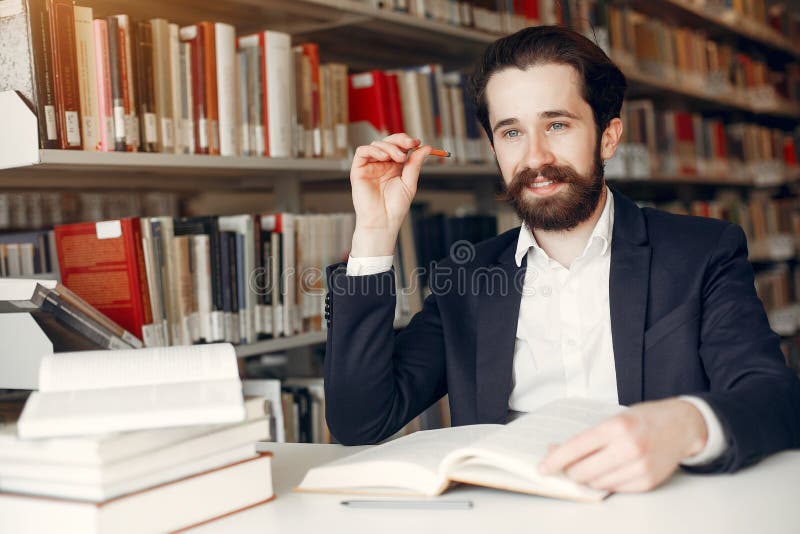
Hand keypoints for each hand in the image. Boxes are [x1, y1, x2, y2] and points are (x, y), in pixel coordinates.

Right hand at [350, 133, 431, 256]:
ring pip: (376, 145)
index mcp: (394, 167)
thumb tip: (426, 147)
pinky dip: (373, 150)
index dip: (407, 141)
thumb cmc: (395, 207)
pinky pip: (362, 152)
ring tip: (399, 157)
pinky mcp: (358, 170)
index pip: (399, 146)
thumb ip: (415, 164)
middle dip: (400, 140)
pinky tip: (384, 157)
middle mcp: (381, 164)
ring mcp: (370, 166)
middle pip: (388, 142)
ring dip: (389, 146)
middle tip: (410, 144)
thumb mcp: (409, 182)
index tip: (416, 142)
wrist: (383, 221)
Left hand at [538, 398, 707, 492]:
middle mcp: (629, 448)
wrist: (681, 425)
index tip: (543, 468)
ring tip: (591, 464)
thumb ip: (588, 437)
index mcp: (616, 427)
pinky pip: (615, 489)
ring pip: (597, 483)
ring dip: (587, 477)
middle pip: (583, 471)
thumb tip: (557, 451)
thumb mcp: (613, 418)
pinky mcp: (648, 482)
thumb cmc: (643, 419)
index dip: (555, 460)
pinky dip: (606, 482)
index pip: (576, 448)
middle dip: (570, 470)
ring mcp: (640, 467)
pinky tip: (609, 469)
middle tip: (567, 464)